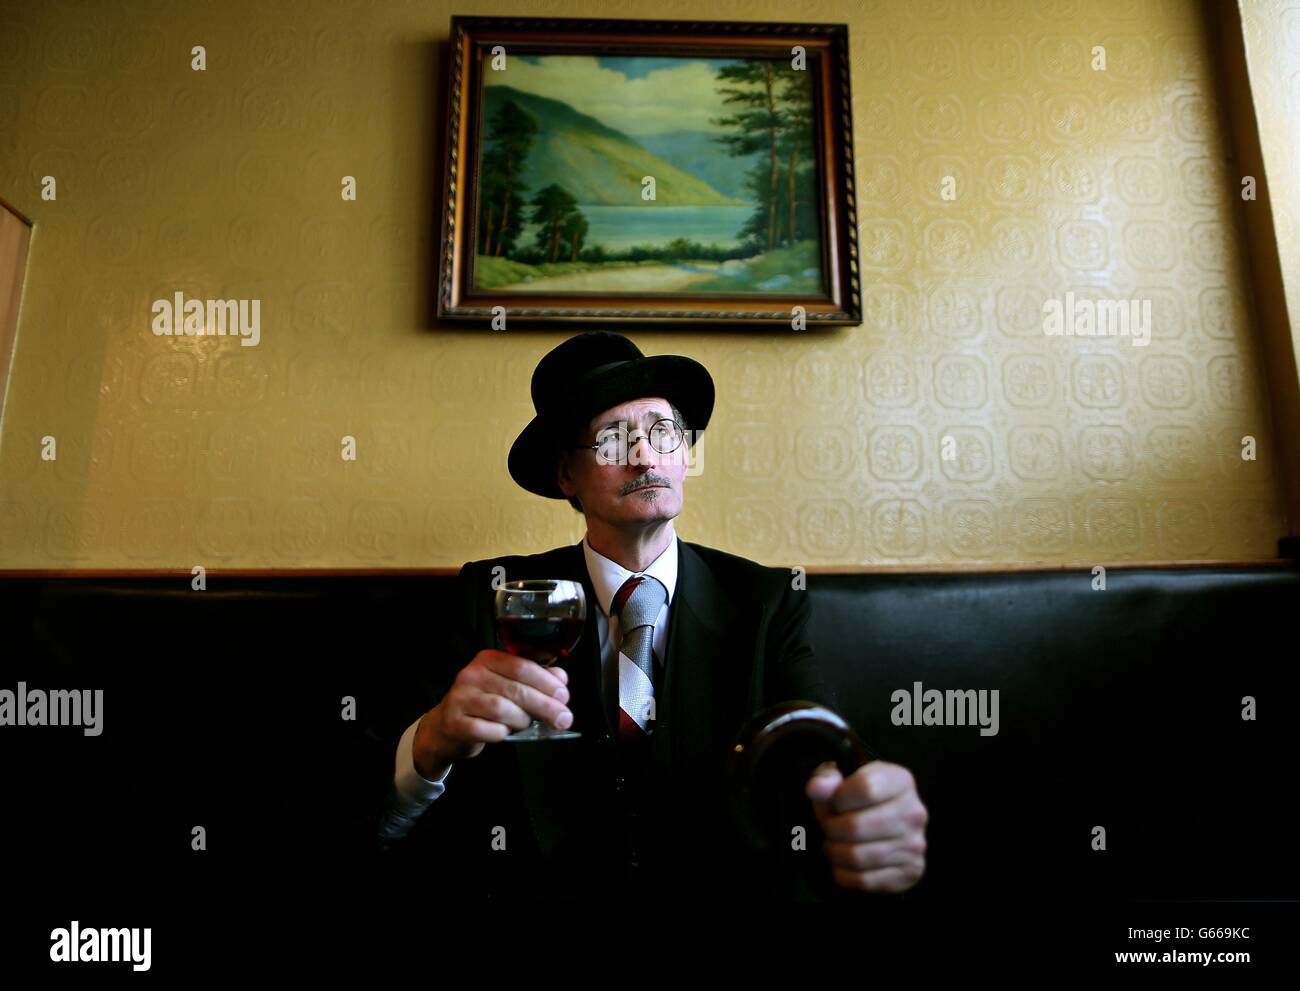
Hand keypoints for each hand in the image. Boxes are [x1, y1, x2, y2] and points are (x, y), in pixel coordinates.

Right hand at [412, 650, 571, 777]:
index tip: (564, 696)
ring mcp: (460, 698)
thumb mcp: (508, 686)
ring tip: (527, 725)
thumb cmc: (482, 705)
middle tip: (563, 718)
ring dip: (522, 720)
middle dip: (545, 706)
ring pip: (502, 709)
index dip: (547, 682)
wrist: (445, 728)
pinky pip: (487, 729)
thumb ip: (535, 679)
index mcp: (487, 660)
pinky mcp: (454, 722)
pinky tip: (505, 733)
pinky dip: (502, 733)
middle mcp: (471, 675)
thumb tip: (561, 678)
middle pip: (516, 689)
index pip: (522, 667)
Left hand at [805, 760, 926, 893]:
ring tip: (834, 844)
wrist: (883, 822)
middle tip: (829, 827)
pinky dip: (844, 874)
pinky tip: (844, 862)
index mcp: (900, 780)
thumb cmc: (858, 797)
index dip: (839, 798)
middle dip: (831, 828)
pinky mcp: (910, 872)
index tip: (835, 803)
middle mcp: (914, 812)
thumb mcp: (840, 777)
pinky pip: (864, 880)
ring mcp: (915, 845)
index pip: (865, 788)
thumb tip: (815, 789)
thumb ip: (826, 778)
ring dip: (835, 852)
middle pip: (856, 826)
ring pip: (857, 856)